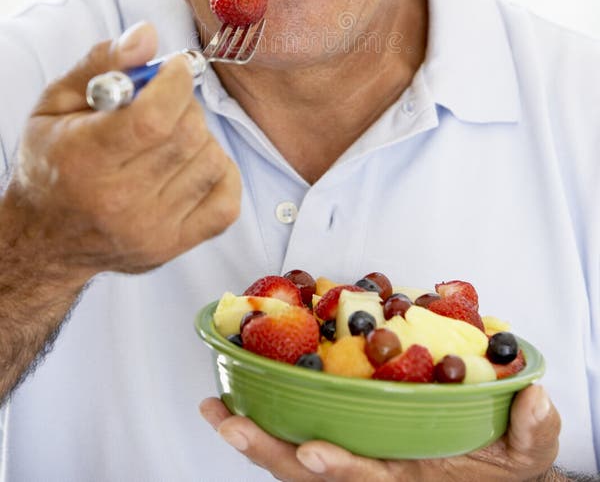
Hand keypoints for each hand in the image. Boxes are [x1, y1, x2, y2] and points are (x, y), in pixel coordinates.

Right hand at [6, 22, 240, 275]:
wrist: (47, 237)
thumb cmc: (52, 162)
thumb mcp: (56, 103)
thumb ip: (101, 62)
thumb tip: (148, 34)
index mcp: (85, 160)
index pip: (154, 117)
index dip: (176, 82)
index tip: (174, 68)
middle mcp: (120, 201)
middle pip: (188, 134)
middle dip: (185, 103)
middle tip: (166, 101)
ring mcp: (151, 230)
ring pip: (211, 161)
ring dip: (200, 137)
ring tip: (171, 136)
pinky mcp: (174, 245)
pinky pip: (227, 200)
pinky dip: (219, 172)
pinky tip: (191, 163)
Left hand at [200, 385, 560, 480]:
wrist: (488, 463)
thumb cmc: (502, 461)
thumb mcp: (528, 452)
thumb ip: (533, 432)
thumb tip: (532, 397)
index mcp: (406, 480)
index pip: (368, 480)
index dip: (340, 469)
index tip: (312, 451)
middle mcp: (372, 474)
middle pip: (309, 476)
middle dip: (267, 452)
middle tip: (229, 423)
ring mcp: (355, 458)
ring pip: (293, 459)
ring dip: (254, 436)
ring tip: (217, 408)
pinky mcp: (346, 436)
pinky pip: (301, 432)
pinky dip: (270, 418)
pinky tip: (241, 394)